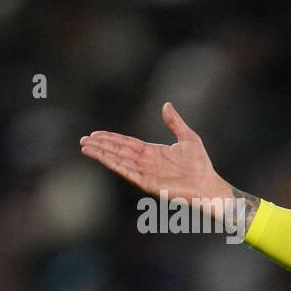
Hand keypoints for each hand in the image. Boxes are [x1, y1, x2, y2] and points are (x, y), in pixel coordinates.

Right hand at [80, 101, 233, 205]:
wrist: (208, 185)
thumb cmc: (201, 165)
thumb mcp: (188, 137)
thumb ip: (174, 122)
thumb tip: (166, 105)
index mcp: (152, 152)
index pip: (126, 143)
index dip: (110, 138)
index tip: (95, 134)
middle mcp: (145, 162)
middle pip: (118, 151)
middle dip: (100, 145)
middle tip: (83, 140)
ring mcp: (145, 173)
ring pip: (118, 160)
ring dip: (101, 154)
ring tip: (85, 147)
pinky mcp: (147, 183)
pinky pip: (126, 171)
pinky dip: (113, 164)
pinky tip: (101, 157)